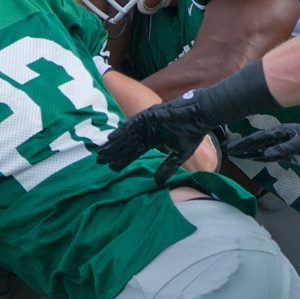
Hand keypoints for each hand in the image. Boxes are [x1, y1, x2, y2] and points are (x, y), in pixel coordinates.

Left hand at [96, 92, 219, 183]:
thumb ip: (167, 168)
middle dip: (113, 152)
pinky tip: (111, 138)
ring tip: (101, 152)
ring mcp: (146, 122)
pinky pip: (131, 124)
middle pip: (127, 144)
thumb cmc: (192, 133)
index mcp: (153, 140)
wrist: (200, 116)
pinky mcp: (148, 115)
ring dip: (113, 143)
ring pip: (126, 135)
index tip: (111, 168)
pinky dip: (121, 130)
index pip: (134, 152)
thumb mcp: (179, 155)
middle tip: (99, 161)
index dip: (123, 160)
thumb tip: (157, 182)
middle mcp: (147, 131)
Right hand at [226, 122, 299, 166]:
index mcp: (282, 131)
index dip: (244, 143)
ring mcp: (286, 145)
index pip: (258, 138)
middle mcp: (281, 137)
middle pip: (257, 142)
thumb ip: (285, 149)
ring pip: (263, 148)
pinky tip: (255, 159)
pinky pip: (272, 155)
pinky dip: (261, 157)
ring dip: (250, 152)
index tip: (229, 146)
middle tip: (226, 149)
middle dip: (242, 146)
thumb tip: (265, 154)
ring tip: (235, 154)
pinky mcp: (291, 153)